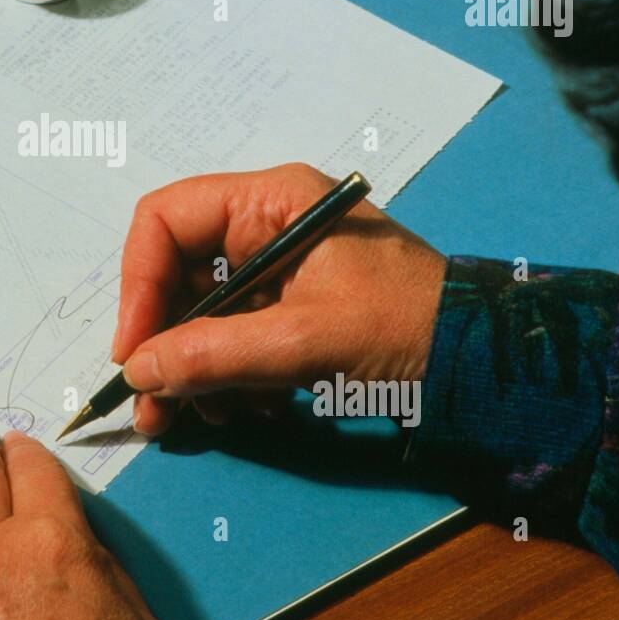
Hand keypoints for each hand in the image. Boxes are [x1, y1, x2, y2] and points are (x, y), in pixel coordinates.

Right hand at [113, 163, 446, 435]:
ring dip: (194, 370)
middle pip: (177, 273)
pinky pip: (231, 337)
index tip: (134, 351)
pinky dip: (227, 377)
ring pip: (199, 314)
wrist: (484, 363)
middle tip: (153, 409)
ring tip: (208, 418)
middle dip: (163, 344)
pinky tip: (249, 409)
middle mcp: (264, 225)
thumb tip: (138, 372)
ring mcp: (275, 268)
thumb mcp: (304, 341)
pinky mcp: (287, 308)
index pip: (165, 220)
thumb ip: (216, 354)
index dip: (138, 283)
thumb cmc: (403, 327)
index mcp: (269, 201)